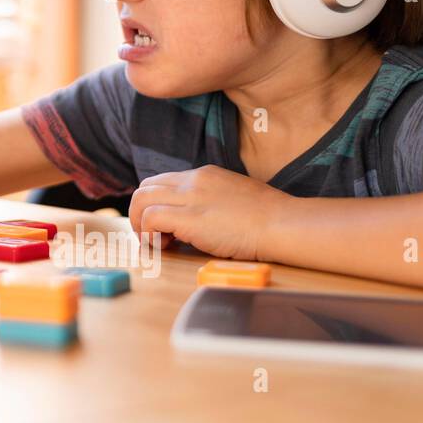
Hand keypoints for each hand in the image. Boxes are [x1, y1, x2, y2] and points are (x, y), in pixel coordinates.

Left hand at [127, 164, 289, 260]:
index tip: (165, 226)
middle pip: (145, 187)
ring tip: (157, 243)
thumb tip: (199, 219)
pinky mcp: (187, 217)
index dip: (156, 203)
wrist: (281, 224)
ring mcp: (188, 197)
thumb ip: (212, 201)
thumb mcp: (234, 197)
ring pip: (140, 200)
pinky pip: (150, 218)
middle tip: (154, 236)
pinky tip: (165, 247)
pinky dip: (148, 234)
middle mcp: (191, 181)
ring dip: (140, 223)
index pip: (163, 181)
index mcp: (203, 175)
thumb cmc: (268, 218)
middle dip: (141, 212)